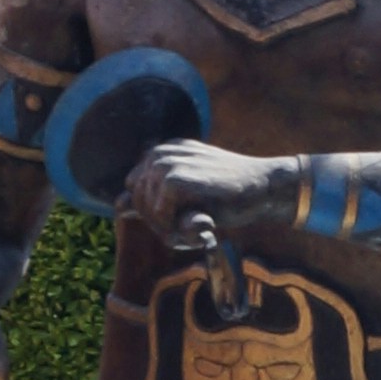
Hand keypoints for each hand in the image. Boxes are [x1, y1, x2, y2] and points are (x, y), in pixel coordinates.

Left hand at [123, 141, 301, 258]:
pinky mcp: (175, 179)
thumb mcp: (186, 193)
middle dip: (157, 221)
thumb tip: (118, 204)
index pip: (133, 188)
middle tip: (189, 226)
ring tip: (195, 225)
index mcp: (162, 151)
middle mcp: (161, 153)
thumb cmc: (227, 193)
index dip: (152, 210)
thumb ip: (153, 197)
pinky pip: (159, 217)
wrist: (262, 187)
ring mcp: (167, 164)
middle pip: (136, 201)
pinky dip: (176, 228)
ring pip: (146, 210)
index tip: (180, 216)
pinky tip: (199, 222)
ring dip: (167, 227)